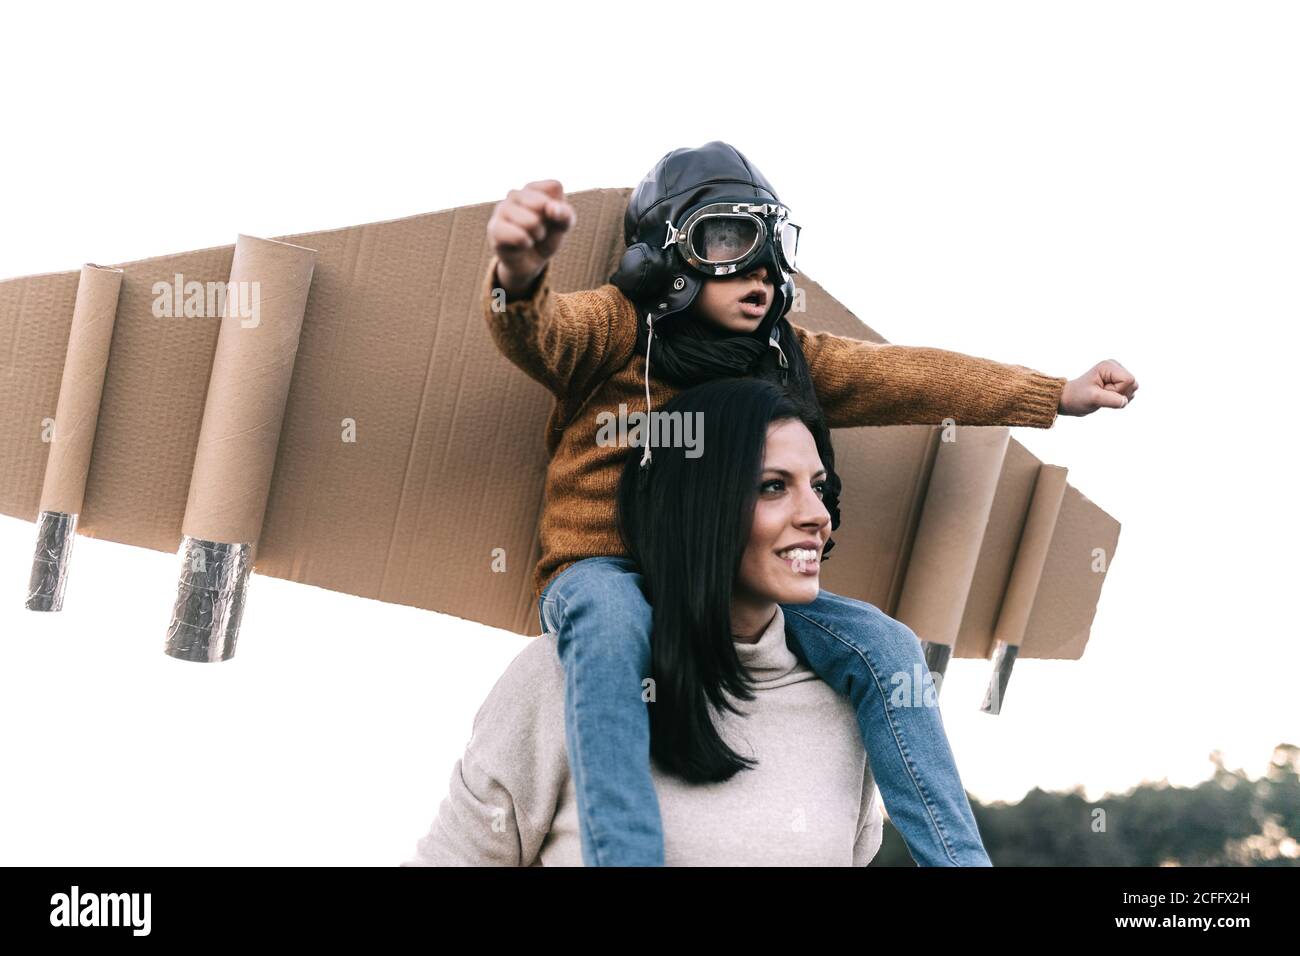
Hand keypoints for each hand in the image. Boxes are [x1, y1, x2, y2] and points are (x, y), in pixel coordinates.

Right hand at [487, 179, 576, 295]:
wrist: (528, 263)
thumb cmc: (545, 238)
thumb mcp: (562, 226)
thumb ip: (565, 215)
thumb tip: (552, 209)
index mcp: (533, 188)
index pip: (554, 186)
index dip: (561, 207)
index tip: (552, 218)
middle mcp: (514, 194)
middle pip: (542, 204)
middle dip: (547, 223)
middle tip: (539, 230)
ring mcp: (502, 209)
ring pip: (531, 221)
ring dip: (537, 235)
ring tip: (531, 237)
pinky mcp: (494, 228)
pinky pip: (518, 235)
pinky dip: (526, 243)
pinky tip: (523, 245)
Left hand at [1059, 359, 1138, 415]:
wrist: (1070, 400)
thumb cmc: (1078, 397)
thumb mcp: (1094, 398)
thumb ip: (1112, 400)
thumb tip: (1125, 401)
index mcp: (1109, 366)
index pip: (1128, 380)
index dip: (1118, 390)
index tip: (1102, 391)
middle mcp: (1115, 366)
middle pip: (1133, 384)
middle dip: (1119, 394)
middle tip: (1101, 394)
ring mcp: (1118, 374)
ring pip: (1132, 390)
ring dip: (1118, 398)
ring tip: (1102, 395)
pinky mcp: (1118, 382)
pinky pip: (1129, 394)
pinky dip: (1118, 399)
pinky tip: (1106, 397)